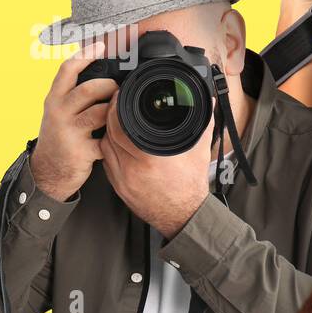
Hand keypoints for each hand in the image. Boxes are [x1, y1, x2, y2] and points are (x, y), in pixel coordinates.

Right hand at [30, 41, 117, 200]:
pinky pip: (107, 140)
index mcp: (54, 98)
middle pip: (90, 89)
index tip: (101, 46)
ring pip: (100, 112)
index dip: (85, 55)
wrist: (48, 170)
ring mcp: (69, 132)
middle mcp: (59, 112)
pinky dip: (116, 138)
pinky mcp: (81, 151)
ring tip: (119, 111)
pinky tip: (118, 137)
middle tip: (117, 90)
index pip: (67, 69)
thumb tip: (104, 74)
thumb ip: (74, 93)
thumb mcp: (59, 110)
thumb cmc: (61, 134)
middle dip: (110, 86)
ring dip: (115, 110)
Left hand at [100, 89, 212, 238]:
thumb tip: (206, 103)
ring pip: (105, 147)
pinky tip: (118, 144)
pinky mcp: (118, 187)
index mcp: (151, 158)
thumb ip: (202, 123)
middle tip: (117, 106)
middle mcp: (133, 168)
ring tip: (118, 124)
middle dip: (111, 116)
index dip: (118, 107)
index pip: (121, 125)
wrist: (183, 216)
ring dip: (108, 133)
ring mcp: (123, 179)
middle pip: (110, 133)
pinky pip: (107, 161)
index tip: (121, 96)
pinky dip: (110, 150)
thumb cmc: (191, 187)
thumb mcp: (199, 152)